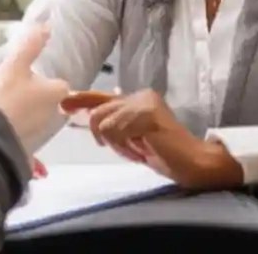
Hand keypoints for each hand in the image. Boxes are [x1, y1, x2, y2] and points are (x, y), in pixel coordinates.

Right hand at [0, 24, 69, 153]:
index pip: (59, 85)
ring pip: (31, 120)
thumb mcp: (12, 67)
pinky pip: (16, 135)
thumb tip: (48, 24)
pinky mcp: (20, 150)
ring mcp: (37, 136)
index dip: (44, 81)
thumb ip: (30, 47)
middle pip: (45, 104)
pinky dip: (7, 130)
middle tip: (6, 90)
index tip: (26, 77)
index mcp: (54, 94)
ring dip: (18, 114)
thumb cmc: (1, 98)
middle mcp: (51, 116)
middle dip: (31, 99)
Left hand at [62, 89, 243, 188]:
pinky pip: (116, 131)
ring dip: (117, 145)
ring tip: (137, 152)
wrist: (194, 161)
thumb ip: (114, 122)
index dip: (80, 101)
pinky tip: (141, 153)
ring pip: (105, 123)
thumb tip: (87, 113)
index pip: (101, 96)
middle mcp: (139, 96)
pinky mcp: (147, 116)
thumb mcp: (132, 135)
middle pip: (97, 112)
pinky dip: (124, 148)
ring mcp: (143, 104)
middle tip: (125, 149)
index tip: (63, 106)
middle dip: (104, 136)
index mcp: (136, 98)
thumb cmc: (164, 152)